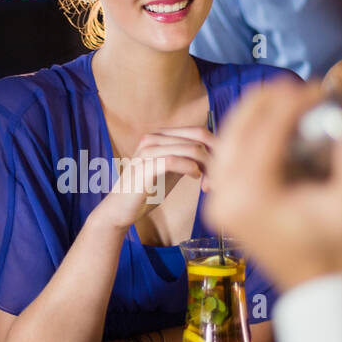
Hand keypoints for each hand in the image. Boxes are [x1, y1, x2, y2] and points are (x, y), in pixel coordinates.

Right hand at [93, 126, 215, 229]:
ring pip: (190, 148)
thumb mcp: (170, 171)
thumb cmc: (146, 192)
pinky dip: (191, 168)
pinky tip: (196, 178)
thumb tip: (213, 155)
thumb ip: (186, 159)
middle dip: (215, 156)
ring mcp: (147, 151)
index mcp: (160, 136)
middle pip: (198, 137)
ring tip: (209, 183)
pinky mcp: (145, 166)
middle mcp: (153, 138)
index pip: (198, 131)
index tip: (221, 169)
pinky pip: (175, 160)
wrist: (120, 210)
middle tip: (220, 178)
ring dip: (207, 166)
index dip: (215, 148)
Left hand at [203, 81, 341, 289]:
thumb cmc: (338, 252)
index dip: (293, 103)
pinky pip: (230, 153)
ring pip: (229, 137)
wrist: (321, 288)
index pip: (266, 132)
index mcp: (250, 198)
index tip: (319, 89)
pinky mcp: (224, 201)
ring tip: (293, 100)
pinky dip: (251, 132)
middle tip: (304, 89)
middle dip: (270, 100)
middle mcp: (225, 197)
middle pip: (238, 127)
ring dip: (258, 113)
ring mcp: (220, 200)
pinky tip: (279, 125)